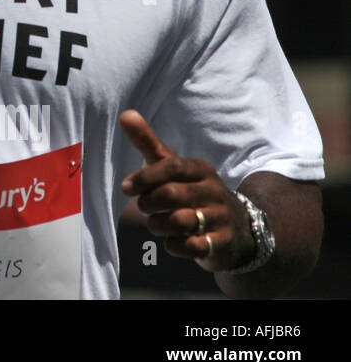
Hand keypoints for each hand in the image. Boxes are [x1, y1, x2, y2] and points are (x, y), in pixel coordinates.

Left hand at [119, 110, 254, 271]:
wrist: (236, 228)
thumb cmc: (192, 191)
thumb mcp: (173, 167)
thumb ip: (148, 143)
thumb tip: (125, 114)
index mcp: (201, 169)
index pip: (171, 166)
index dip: (144, 177)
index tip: (125, 187)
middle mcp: (214, 191)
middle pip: (171, 195)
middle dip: (148, 203)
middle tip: (143, 207)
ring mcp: (221, 218)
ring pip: (179, 222)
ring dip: (157, 225)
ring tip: (157, 223)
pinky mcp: (222, 243)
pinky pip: (190, 246)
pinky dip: (174, 245)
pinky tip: (173, 240)